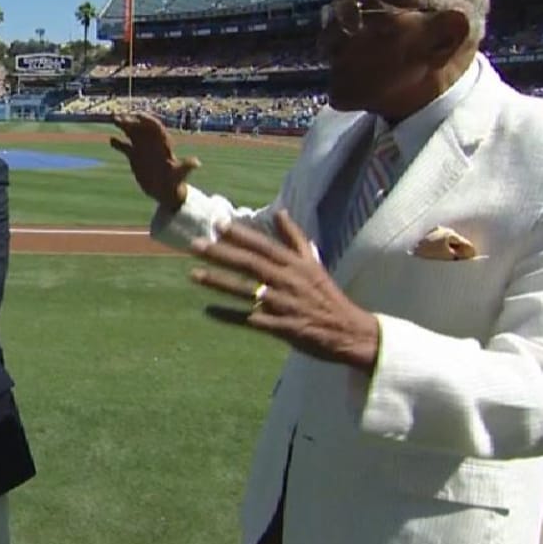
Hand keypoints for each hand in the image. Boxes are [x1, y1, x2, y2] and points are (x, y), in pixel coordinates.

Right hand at [110, 112, 200, 212]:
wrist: (165, 192)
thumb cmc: (175, 183)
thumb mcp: (180, 175)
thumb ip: (186, 167)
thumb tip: (197, 163)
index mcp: (164, 145)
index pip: (156, 128)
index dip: (147, 120)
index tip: (137, 115)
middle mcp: (152, 144)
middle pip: (141, 128)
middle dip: (132, 120)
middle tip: (120, 115)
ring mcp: (143, 149)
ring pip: (132, 133)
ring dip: (124, 126)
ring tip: (114, 119)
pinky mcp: (135, 157)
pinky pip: (125, 147)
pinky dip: (119, 143)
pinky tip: (111, 140)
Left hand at [189, 211, 380, 368]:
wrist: (349, 331)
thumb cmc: (325, 295)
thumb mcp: (314, 263)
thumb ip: (294, 238)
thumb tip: (280, 212)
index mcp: (296, 265)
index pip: (264, 246)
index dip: (241, 235)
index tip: (218, 224)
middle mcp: (288, 281)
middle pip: (250, 264)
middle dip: (222, 253)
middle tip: (195, 245)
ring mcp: (284, 305)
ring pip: (246, 291)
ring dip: (218, 282)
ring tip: (193, 274)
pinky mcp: (281, 327)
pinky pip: (249, 321)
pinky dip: (229, 316)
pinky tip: (208, 310)